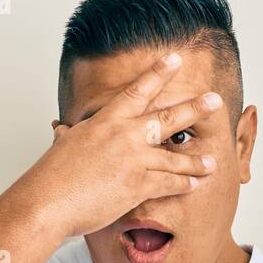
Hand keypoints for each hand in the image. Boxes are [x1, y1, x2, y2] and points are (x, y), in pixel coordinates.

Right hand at [18, 52, 221, 238]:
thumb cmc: (50, 177)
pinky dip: (183, 185)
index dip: (159, 73)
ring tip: (214, 160)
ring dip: (196, 160)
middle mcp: (124, 135)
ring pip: (174, 156)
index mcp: (106, 120)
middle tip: (215, 100)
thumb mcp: (63, 146)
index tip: (176, 59)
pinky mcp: (137, 185)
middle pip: (168, 117)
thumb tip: (63, 131)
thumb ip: (71, 136)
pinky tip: (195, 185)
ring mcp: (133, 160)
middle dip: (195, 108)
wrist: (46, 202)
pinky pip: (168, 183)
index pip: (138, 90)